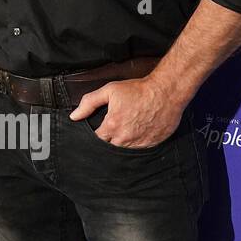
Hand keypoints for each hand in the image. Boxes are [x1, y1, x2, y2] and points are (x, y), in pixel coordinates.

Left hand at [69, 76, 184, 147]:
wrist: (166, 91)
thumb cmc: (139, 90)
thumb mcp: (110, 90)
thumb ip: (89, 103)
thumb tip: (74, 116)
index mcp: (112, 126)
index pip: (97, 140)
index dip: (97, 136)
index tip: (99, 130)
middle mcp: (124, 138)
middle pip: (110, 148)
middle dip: (110, 140)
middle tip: (115, 130)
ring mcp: (139, 143)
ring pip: (125, 151)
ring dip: (123, 143)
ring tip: (127, 131)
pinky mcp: (151, 144)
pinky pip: (140, 150)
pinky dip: (137, 144)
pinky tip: (139, 133)